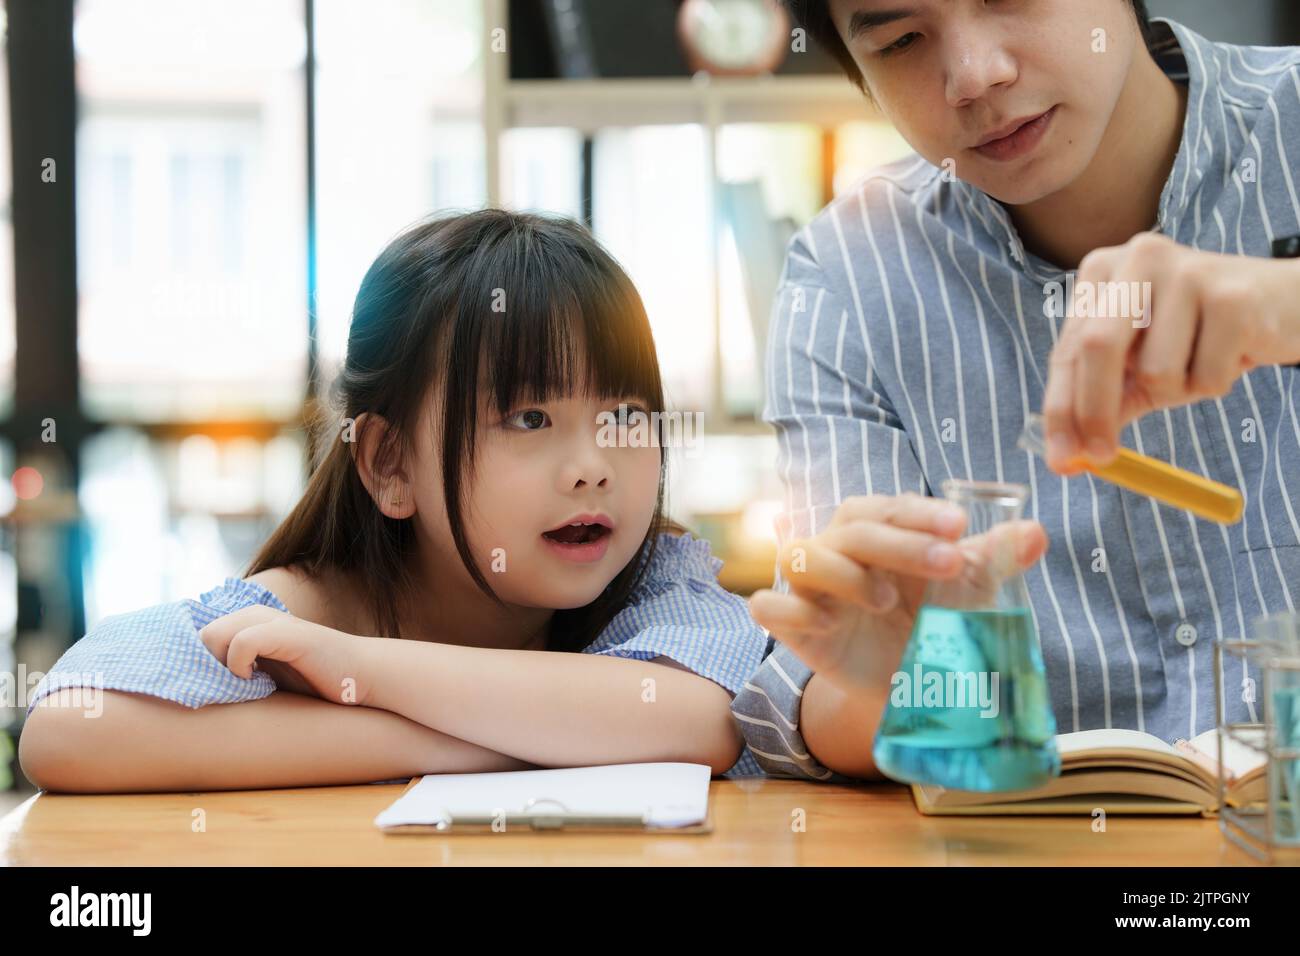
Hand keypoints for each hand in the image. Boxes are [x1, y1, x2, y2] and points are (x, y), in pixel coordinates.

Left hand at [198, 605, 370, 706]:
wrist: (360, 676)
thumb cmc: (314, 680)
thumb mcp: (267, 673)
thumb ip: (237, 670)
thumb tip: (196, 685)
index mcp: (248, 621)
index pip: (198, 634)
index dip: (197, 661)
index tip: (212, 686)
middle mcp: (255, 614)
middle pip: (200, 636)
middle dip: (205, 666)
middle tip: (229, 689)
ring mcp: (271, 620)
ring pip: (213, 635)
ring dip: (219, 666)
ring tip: (242, 686)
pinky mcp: (287, 633)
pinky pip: (242, 643)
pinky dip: (239, 665)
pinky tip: (256, 680)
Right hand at [747, 493, 1048, 690]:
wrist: (911, 682)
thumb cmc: (935, 620)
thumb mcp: (969, 590)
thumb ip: (994, 558)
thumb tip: (1035, 532)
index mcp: (876, 531)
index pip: (887, 507)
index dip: (919, 512)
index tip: (960, 525)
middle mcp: (838, 551)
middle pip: (851, 528)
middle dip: (899, 541)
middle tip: (948, 563)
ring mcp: (812, 590)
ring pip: (799, 556)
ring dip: (842, 571)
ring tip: (886, 599)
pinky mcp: (795, 628)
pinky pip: (769, 607)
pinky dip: (789, 609)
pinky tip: (827, 622)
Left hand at [1042, 232, 1299, 473]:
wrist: (1281, 302)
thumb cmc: (1194, 334)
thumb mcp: (1138, 363)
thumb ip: (1101, 400)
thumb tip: (1067, 456)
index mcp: (1102, 270)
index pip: (1068, 349)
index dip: (1060, 408)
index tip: (1060, 459)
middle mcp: (1139, 259)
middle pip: (1097, 348)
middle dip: (1094, 412)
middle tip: (1100, 456)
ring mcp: (1188, 272)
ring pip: (1156, 372)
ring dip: (1176, 392)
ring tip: (1198, 363)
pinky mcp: (1233, 297)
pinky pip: (1206, 378)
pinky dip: (1213, 385)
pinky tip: (1231, 354)